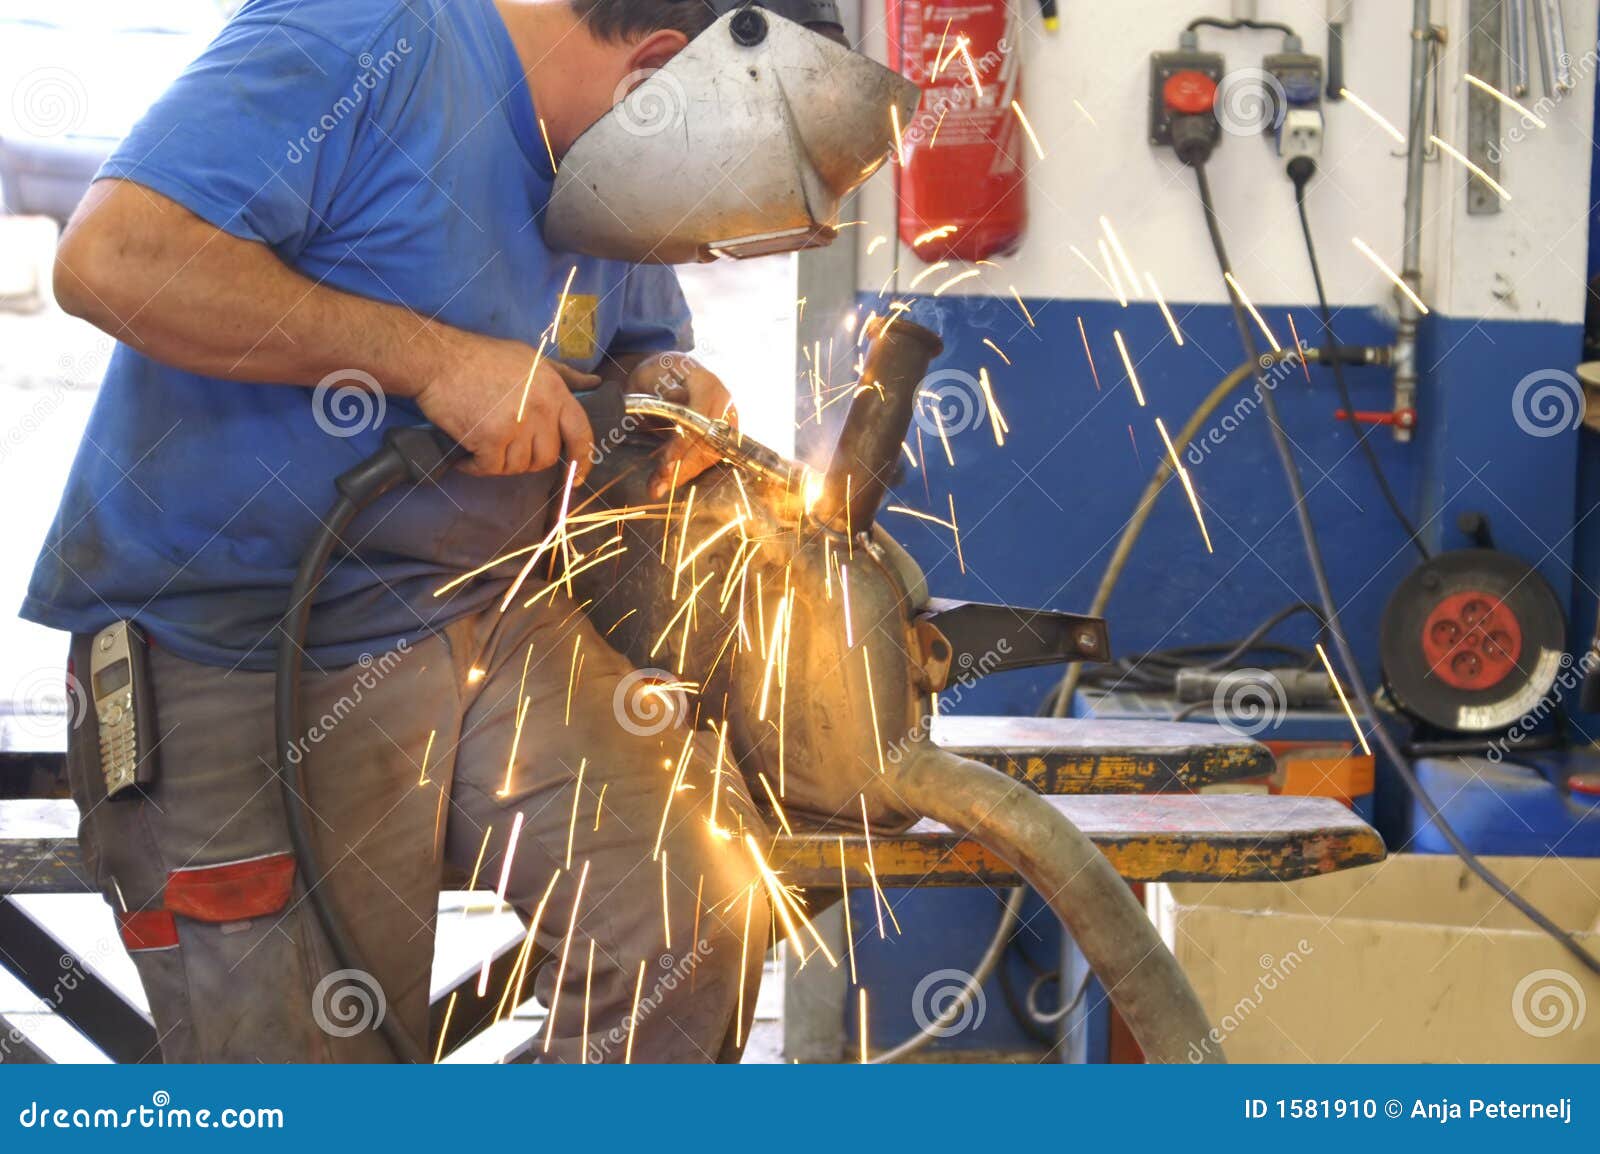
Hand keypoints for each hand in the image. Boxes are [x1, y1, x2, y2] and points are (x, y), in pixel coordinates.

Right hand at [416, 334, 597, 478]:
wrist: (439, 358)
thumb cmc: (483, 357)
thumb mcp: (531, 359)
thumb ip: (564, 375)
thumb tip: (594, 384)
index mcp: (554, 390)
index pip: (581, 433)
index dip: (583, 460)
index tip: (577, 477)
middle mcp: (540, 409)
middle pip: (546, 457)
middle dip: (527, 458)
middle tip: (506, 446)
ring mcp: (516, 425)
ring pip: (518, 466)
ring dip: (500, 462)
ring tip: (485, 444)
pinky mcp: (489, 438)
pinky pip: (490, 468)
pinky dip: (476, 467)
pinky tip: (467, 456)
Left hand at [628, 352, 735, 498]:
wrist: (666, 375)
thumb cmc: (656, 374)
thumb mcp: (652, 375)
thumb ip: (661, 389)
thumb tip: (675, 401)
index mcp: (706, 383)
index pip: (700, 418)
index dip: (684, 443)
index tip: (666, 463)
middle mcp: (723, 403)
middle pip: (709, 442)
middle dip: (683, 466)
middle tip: (658, 484)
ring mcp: (727, 421)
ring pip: (710, 454)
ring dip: (684, 473)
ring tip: (657, 487)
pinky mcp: (723, 437)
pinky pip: (709, 458)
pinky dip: (688, 472)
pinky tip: (667, 481)